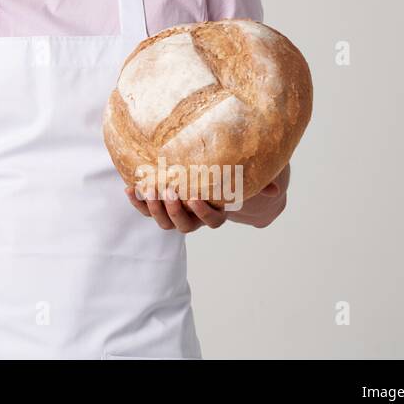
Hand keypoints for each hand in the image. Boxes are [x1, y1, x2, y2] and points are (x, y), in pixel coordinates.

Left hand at [123, 163, 290, 231]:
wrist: (209, 178)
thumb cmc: (231, 179)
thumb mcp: (247, 181)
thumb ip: (262, 184)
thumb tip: (274, 188)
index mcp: (214, 214)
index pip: (211, 221)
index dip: (202, 212)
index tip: (194, 196)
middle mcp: (194, 218)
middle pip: (184, 225)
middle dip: (175, 210)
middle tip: (169, 190)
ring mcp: (175, 214)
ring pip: (164, 222)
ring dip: (154, 209)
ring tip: (149, 190)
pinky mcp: (159, 205)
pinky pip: (146, 209)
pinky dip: (137, 201)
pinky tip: (129, 188)